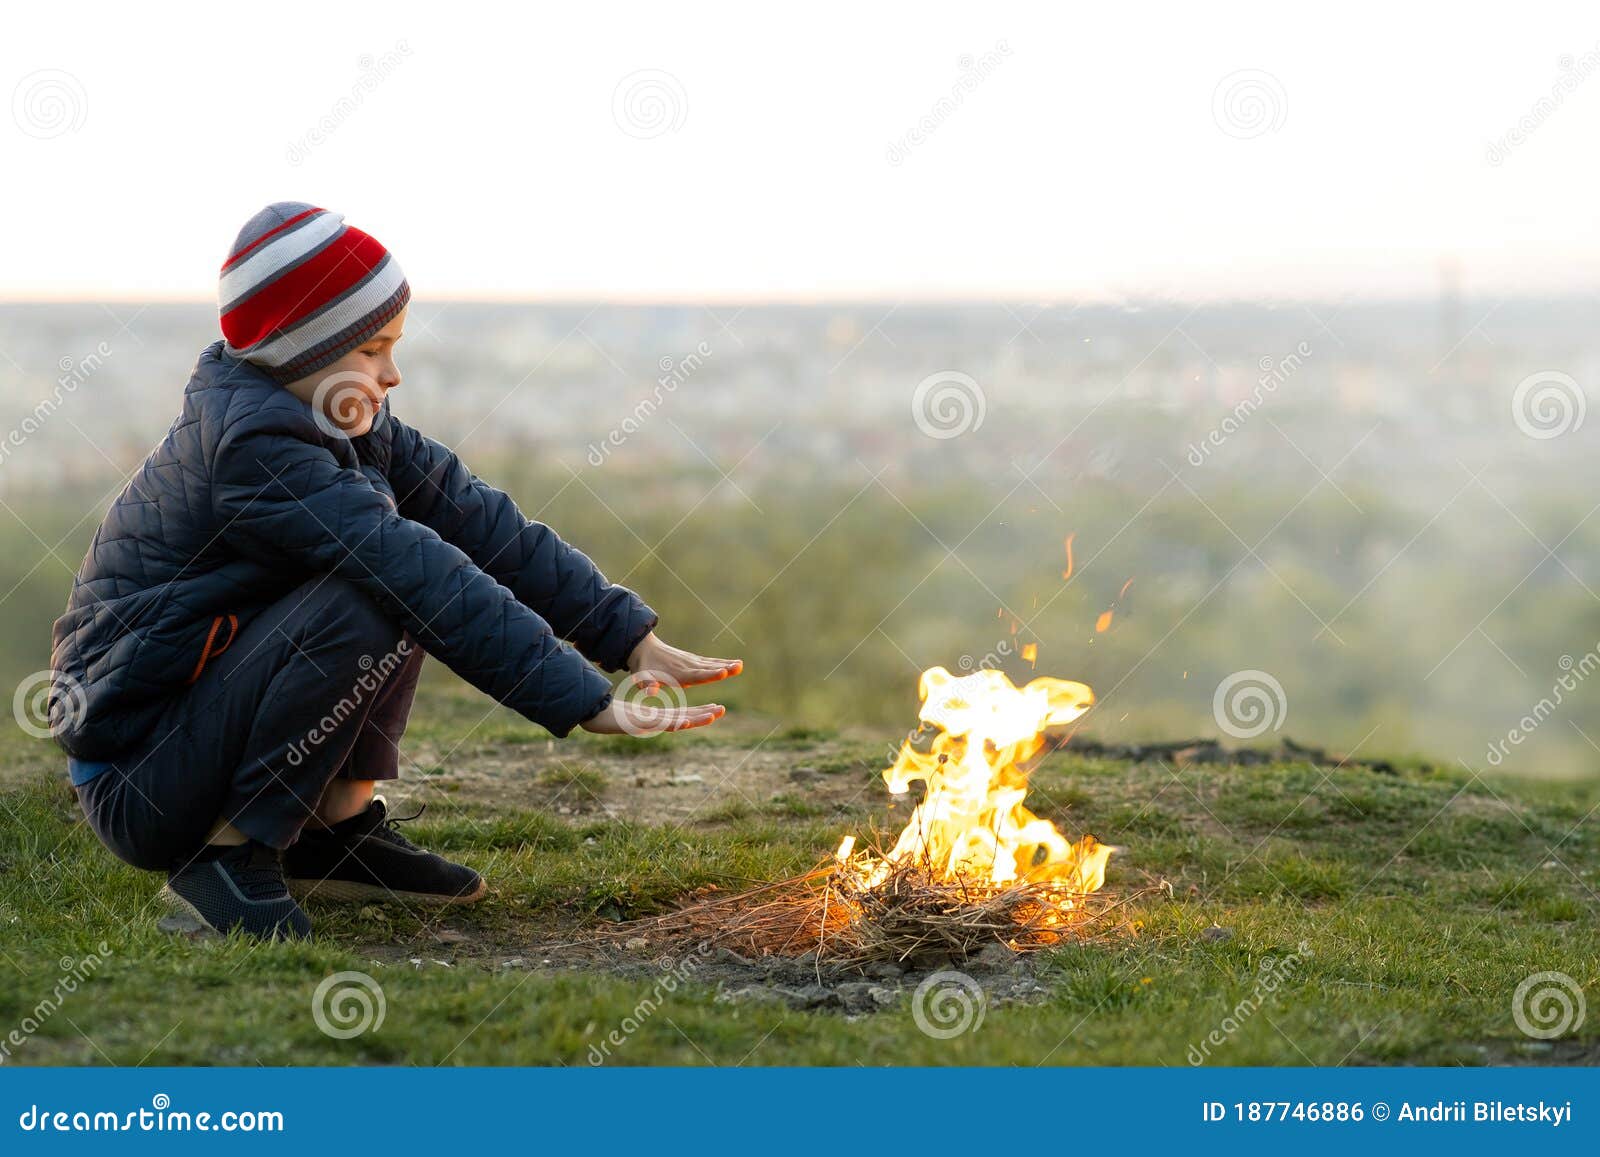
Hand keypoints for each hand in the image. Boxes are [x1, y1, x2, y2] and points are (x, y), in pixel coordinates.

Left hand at [580, 697, 725, 735]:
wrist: (596, 719)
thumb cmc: (614, 718)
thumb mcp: (634, 714)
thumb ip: (646, 714)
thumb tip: (655, 712)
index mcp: (657, 719)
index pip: (683, 715)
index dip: (700, 713)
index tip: (716, 709)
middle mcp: (656, 722)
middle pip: (686, 719)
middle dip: (704, 716)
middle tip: (722, 711)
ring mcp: (650, 724)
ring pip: (678, 723)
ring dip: (696, 720)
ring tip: (712, 716)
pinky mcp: (641, 725)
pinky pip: (660, 724)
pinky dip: (674, 723)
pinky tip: (685, 721)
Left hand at [626, 631, 742, 690]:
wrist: (644, 648)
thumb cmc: (644, 668)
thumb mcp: (642, 677)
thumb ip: (648, 684)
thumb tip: (650, 690)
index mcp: (678, 674)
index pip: (697, 675)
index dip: (710, 674)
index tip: (723, 672)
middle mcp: (688, 667)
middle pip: (709, 668)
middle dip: (724, 668)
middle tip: (739, 667)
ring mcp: (692, 662)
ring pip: (712, 664)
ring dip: (727, 664)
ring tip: (741, 665)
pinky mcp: (693, 660)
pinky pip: (710, 662)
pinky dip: (723, 662)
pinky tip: (734, 663)